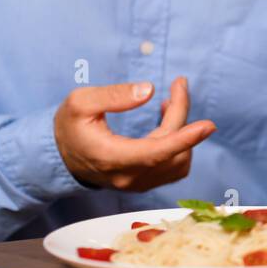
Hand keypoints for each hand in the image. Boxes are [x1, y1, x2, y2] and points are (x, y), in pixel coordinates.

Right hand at [53, 76, 214, 191]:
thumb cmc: (69, 126)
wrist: (58, 156)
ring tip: (170, 101)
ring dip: (182, 129)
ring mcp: (137, 183)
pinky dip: (179, 144)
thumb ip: (114, 95)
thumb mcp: (81, 102)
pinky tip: (167, 120)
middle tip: (179, 84)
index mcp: (111, 158)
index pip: (156, 153)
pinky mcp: (143, 182)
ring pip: (178, 160)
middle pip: (172, 150)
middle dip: (181, 114)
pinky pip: (173, 166)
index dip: (185, 139)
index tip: (208, 125)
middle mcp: (128, 176)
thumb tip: (149, 90)